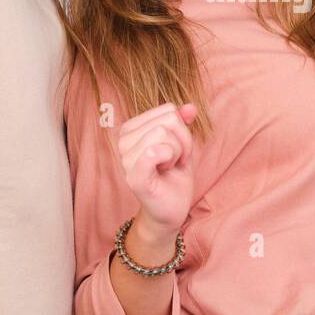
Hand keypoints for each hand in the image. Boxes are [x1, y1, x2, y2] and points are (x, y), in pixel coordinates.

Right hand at [118, 102, 197, 234]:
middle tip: (176, 160)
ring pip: (164, 132)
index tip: (176, 149)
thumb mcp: (182, 143)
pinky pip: (154, 151)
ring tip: (170, 166)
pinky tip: (165, 171)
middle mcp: (124, 141)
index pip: (168, 110)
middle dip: (183, 141)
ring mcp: (126, 159)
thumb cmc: (174, 176)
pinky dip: (169, 158)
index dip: (182, 129)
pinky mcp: (134, 177)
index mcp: (131, 129)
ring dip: (177, 152)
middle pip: (168, 120)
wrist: (172, 208)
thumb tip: (191, 106)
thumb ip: (183, 123)